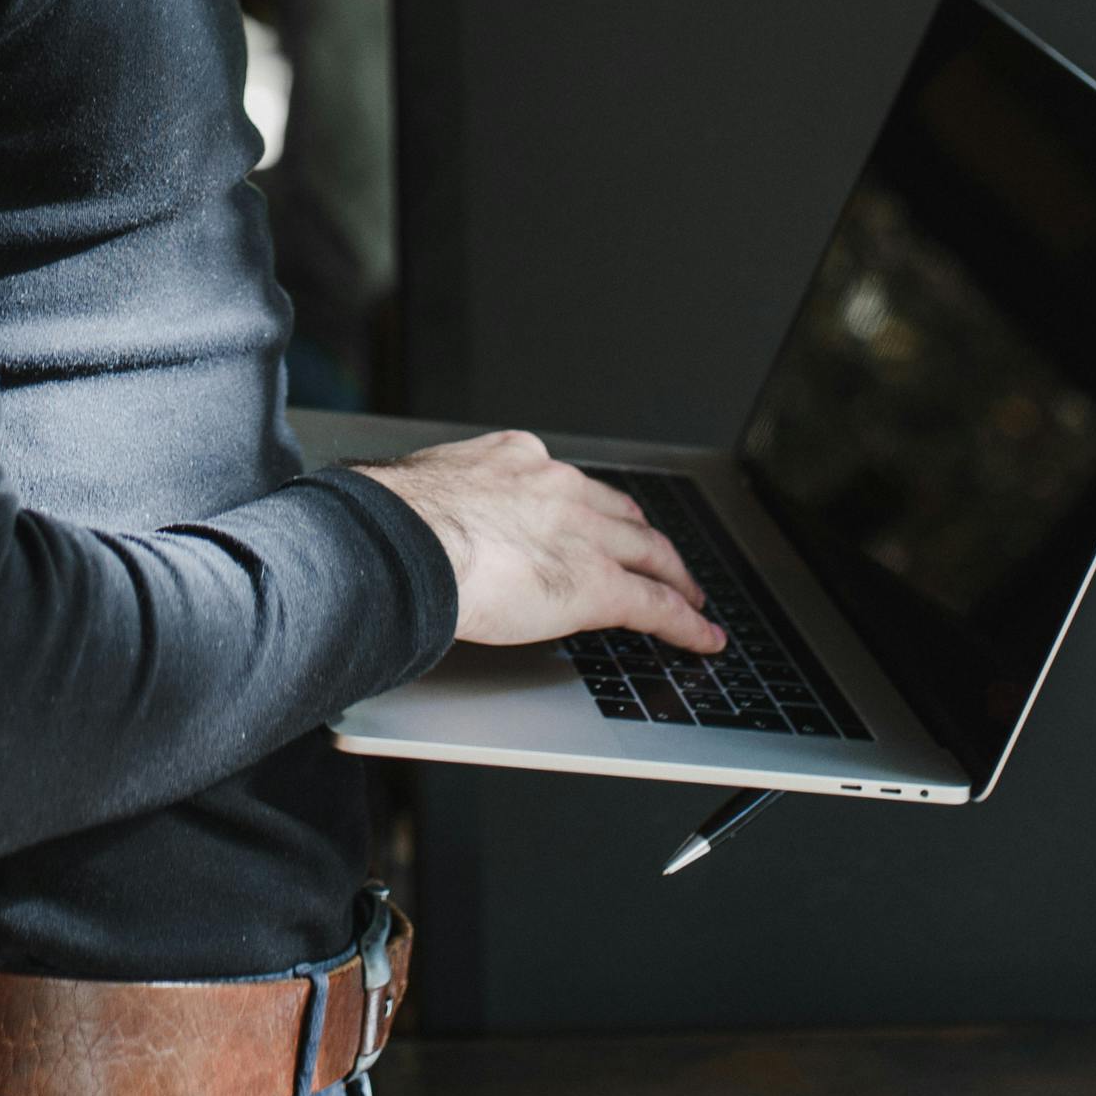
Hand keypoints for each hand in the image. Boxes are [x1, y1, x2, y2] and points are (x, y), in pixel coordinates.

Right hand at [354, 432, 726, 652]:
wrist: (405, 542)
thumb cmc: (392, 521)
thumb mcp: (423, 489)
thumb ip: (441, 501)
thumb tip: (414, 517)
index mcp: (514, 459)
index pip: (567, 483)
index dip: (590, 506)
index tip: (594, 518)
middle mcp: (558, 487)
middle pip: (621, 513)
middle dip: (644, 536)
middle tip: (660, 557)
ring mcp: (583, 534)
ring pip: (650, 552)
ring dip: (675, 575)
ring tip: (691, 596)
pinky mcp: (597, 584)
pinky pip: (655, 605)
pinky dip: (686, 623)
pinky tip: (703, 636)